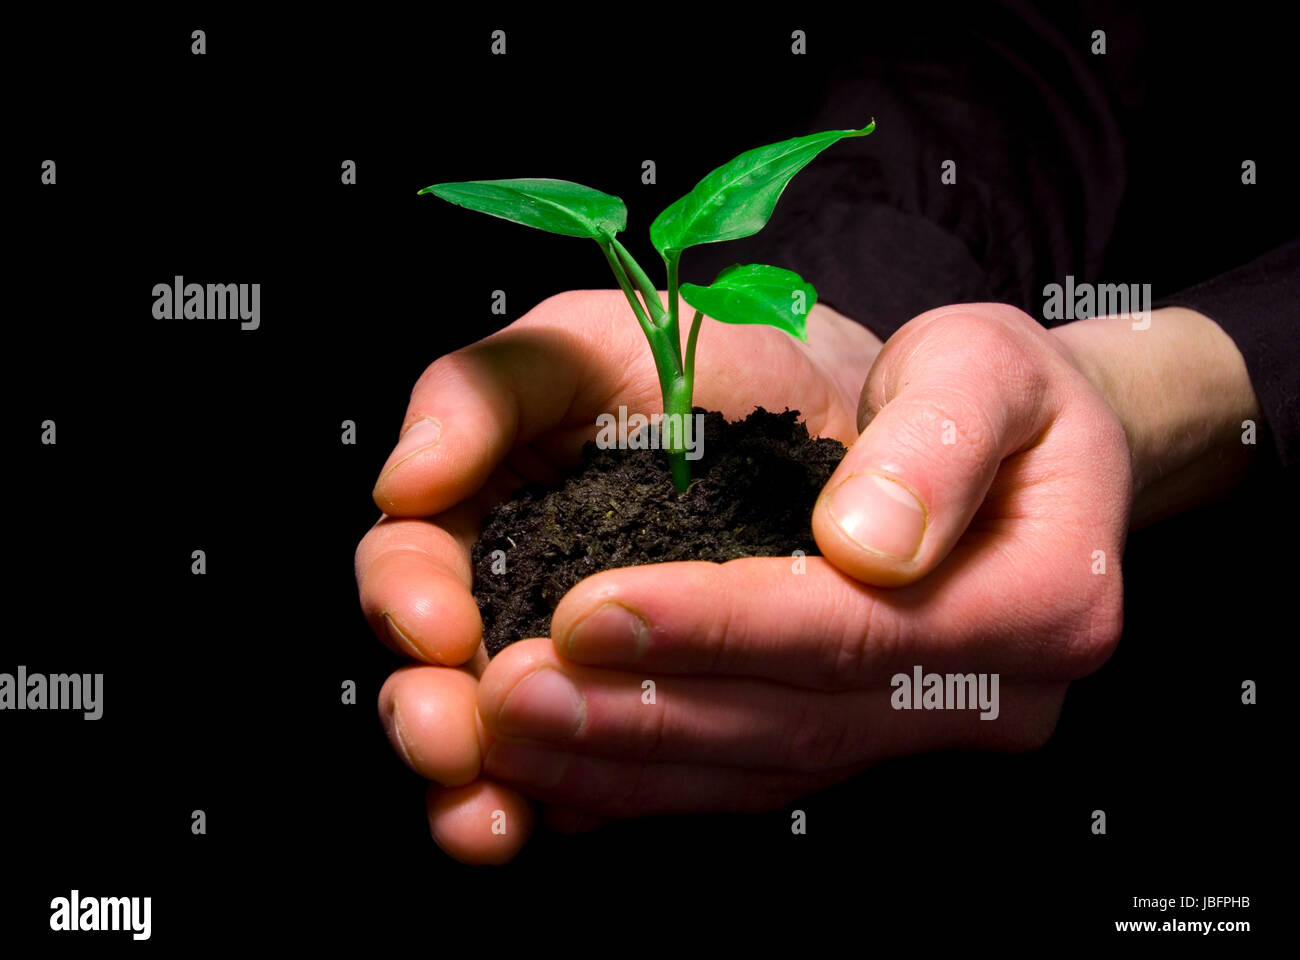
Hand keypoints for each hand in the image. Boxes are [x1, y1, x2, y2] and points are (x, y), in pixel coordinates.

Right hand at [355, 288, 878, 862]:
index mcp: (486, 493)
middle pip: (440, 667)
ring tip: (486, 821)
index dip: (404, 592)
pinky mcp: (656, 700)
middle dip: (431, 710)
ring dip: (487, 781)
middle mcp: (524, 582)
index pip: (410, 552)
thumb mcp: (585, 340)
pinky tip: (562, 820)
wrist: (844, 410)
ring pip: (512, 732)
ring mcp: (589, 653)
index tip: (439, 625)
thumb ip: (484, 388)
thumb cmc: (712, 354)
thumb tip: (406, 480)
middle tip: (449, 741)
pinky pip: (603, 762)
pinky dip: (575, 799)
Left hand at [476, 302, 1134, 827]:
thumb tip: (871, 541)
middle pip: (799, 723)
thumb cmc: (1006, 394)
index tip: (593, 611)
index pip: (856, 628)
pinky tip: (567, 768)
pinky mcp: (871, 736)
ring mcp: (928, 729)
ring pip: (768, 769)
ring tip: (512, 735)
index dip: (721, 627)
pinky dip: (657, 778)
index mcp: (1043, 598)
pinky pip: (758, 776)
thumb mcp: (989, 365)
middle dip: (646, 714)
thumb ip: (940, 437)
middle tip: (513, 696)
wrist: (1034, 452)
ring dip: (630, 762)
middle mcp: (993, 693)